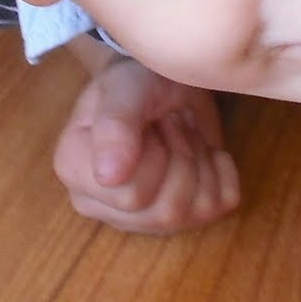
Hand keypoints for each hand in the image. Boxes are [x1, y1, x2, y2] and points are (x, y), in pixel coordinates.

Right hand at [53, 59, 239, 234]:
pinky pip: (218, 208)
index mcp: (77, 174)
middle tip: (173, 123)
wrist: (159, 84)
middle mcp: (103, 206)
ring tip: (186, 134)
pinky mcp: (180, 217)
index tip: (153, 121)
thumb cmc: (134, 84)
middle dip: (182, 157)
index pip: (131, 197)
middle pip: (165, 212)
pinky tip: (205, 150)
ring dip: (201, 163)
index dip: (155, 155)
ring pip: (194, 213)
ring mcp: (141, 217)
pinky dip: (222, 172)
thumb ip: (115, 125)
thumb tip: (109, 176)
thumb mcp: (124, 88)